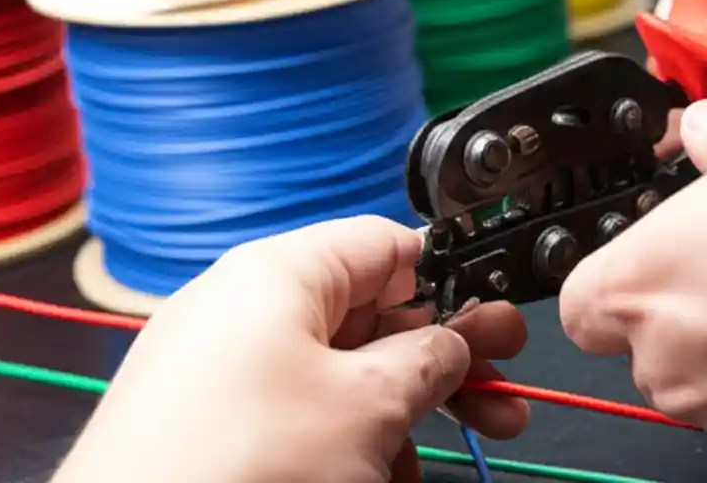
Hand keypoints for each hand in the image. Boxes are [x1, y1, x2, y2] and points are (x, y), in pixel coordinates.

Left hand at [55, 216, 528, 482]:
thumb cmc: (234, 463)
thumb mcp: (366, 404)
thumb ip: (426, 362)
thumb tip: (454, 344)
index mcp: (279, 274)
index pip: (385, 247)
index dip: (449, 281)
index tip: (496, 319)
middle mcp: (244, 308)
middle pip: (368, 316)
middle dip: (439, 361)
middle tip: (500, 393)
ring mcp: (221, 367)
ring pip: (337, 374)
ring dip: (400, 412)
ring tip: (442, 452)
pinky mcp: (207, 421)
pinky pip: (296, 412)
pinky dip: (345, 438)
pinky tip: (383, 475)